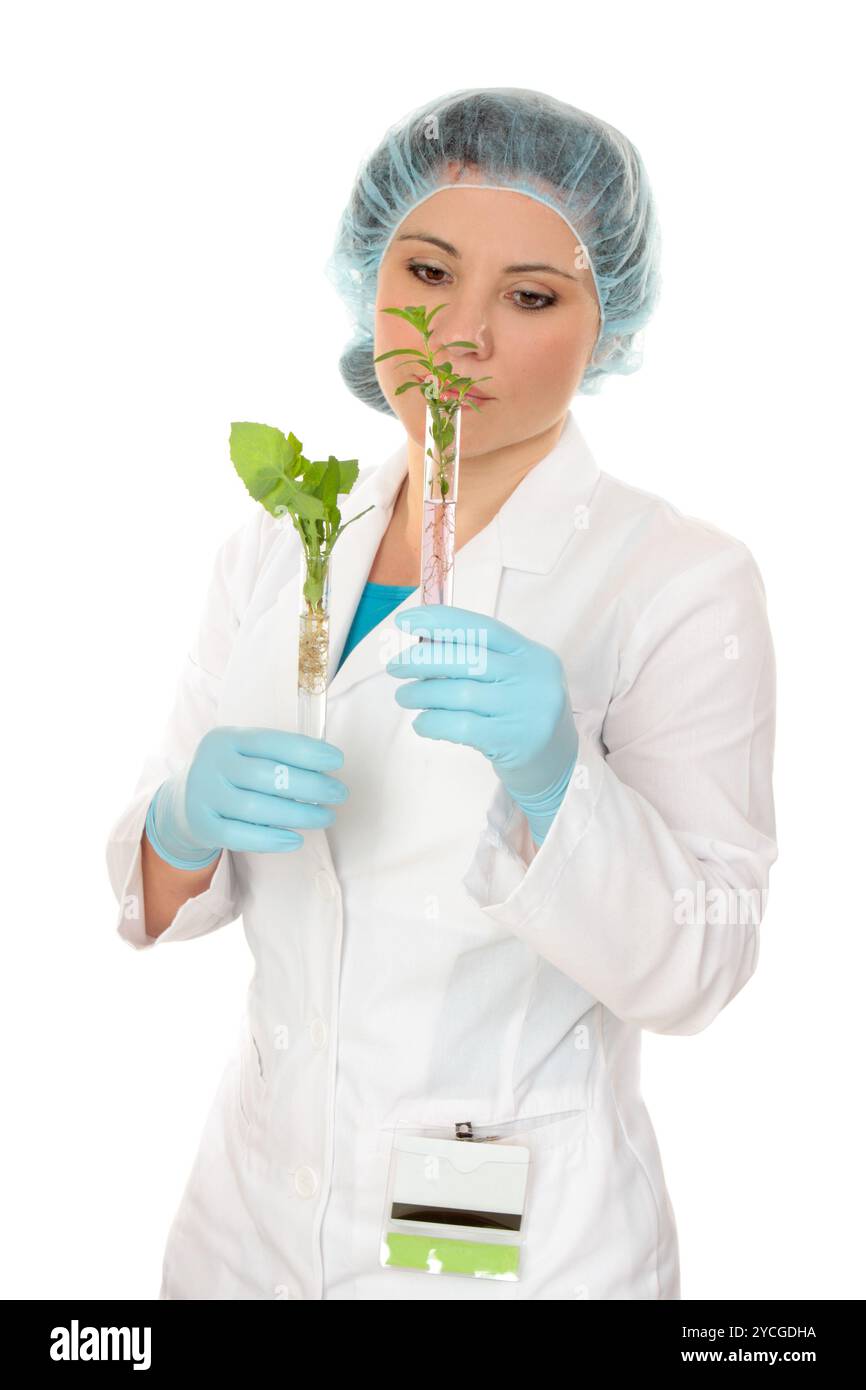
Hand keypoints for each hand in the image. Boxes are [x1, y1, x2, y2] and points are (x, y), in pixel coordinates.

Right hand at [145, 727, 348, 868]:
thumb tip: (325, 767)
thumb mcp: (244, 753)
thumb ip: (276, 755)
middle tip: (339, 793)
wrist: (184, 801)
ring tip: (325, 817)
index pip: (270, 742)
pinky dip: (271, 840)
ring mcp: (204, 796)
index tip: (337, 761)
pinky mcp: (203, 826)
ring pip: (256, 808)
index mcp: (226, 738)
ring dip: (298, 814)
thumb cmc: (231, 774)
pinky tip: (296, 839)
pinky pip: (240, 836)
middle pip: (267, 776)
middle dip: (311, 785)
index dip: (307, 751)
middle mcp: (212, 764)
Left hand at [386, 605, 577, 845]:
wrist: (558, 768)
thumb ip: (480, 662)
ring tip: (405, 697)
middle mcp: (533, 677)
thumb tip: (424, 647)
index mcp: (532, 654)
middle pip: (468, 658)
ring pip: (460, 692)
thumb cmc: (523, 717)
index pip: (483, 628)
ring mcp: (525, 710)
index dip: (441, 621)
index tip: (406, 621)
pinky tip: (422, 723)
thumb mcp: (514, 681)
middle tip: (396, 667)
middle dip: (423, 659)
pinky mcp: (513, 741)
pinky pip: (461, 726)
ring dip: (422, 693)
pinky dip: (433, 722)